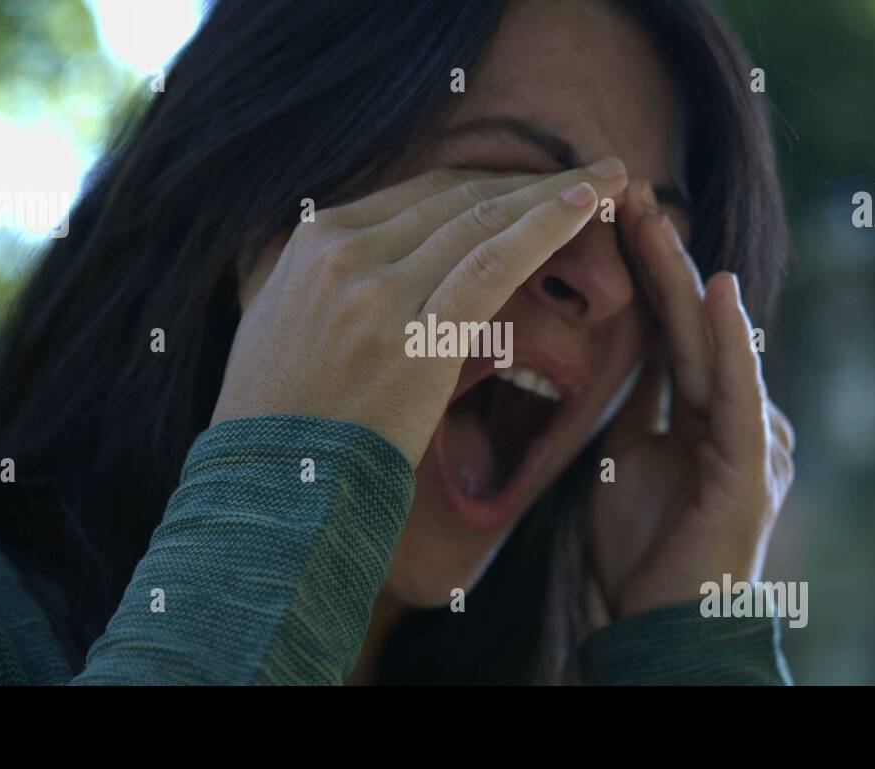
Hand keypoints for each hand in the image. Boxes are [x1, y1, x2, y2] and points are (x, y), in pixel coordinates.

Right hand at [210, 160, 630, 466]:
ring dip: (556, 193)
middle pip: (457, 197)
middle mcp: (341, 252)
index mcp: (311, 243)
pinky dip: (546, 225)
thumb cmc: (277, 427)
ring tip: (612, 177)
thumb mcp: (277, 328)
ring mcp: (375, 290)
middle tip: (593, 170)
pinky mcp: (413, 336)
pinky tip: (589, 203)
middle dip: (532, 180)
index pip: (420, 195)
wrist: (262, 492)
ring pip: (482, 220)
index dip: (490, 185)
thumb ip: (321, 285)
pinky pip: (493, 263)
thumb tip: (359, 270)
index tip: (536, 185)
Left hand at [587, 180, 794, 621]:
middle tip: (629, 191)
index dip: (645, 272)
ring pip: (712, 346)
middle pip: (692, 324)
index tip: (611, 215)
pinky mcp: (752, 467)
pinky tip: (715, 291)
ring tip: (656, 217)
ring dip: (682, 280)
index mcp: (709, 413)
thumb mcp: (628, 458)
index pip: (672, 327)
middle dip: (660, 257)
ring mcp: (752, 437)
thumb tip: (620, 350)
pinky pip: (736, 396)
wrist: (660, 628)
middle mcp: (739, 414)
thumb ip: (636, 403)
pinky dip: (728, 343)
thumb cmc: (644, 551)